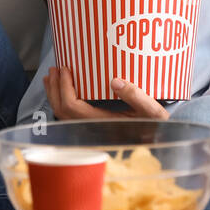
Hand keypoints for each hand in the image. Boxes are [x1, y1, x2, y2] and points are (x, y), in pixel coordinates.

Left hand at [43, 67, 169, 120]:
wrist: (158, 140)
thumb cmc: (155, 125)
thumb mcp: (151, 110)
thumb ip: (136, 95)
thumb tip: (115, 80)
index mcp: (102, 123)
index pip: (73, 107)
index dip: (64, 88)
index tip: (65, 69)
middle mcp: (92, 127)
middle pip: (62, 111)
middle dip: (55, 89)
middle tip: (54, 69)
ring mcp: (91, 128)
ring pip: (63, 115)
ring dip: (55, 93)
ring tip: (52, 76)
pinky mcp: (92, 127)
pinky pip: (69, 115)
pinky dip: (61, 99)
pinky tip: (62, 89)